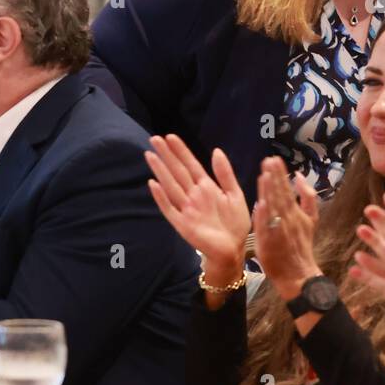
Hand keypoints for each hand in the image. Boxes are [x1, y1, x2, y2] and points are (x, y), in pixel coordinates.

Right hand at [145, 136, 250, 281]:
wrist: (234, 249)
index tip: (170, 136)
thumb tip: (216, 150)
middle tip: (154, 138)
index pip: (191, 164)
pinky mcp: (182, 224)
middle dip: (167, 155)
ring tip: (150, 155)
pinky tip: (153, 184)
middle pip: (178, 172)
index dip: (181, 151)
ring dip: (160, 171)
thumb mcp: (235, 194)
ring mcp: (186, 209)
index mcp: (207, 187)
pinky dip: (161, 197)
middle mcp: (194, 196)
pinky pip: (170, 209)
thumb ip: (225, 173)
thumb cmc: (235, 223)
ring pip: (171, 185)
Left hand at [252, 156, 320, 301]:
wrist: (298, 274)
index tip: (275, 159)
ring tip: (264, 173)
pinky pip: (267, 227)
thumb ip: (308, 198)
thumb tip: (300, 177)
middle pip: (281, 195)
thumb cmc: (302, 246)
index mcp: (297, 213)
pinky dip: (265, 215)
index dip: (281, 175)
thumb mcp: (312, 220)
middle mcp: (289, 219)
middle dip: (275, 177)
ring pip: (274, 208)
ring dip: (269, 191)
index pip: (288, 190)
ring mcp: (280, 231)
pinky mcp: (271, 242)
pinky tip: (261, 202)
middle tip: (269, 160)